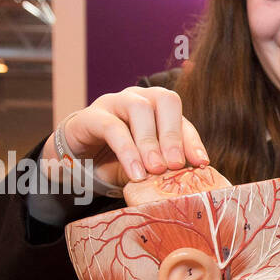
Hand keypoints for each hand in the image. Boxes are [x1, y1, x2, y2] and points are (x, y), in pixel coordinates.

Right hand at [40, 86, 209, 187]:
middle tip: (176, 165)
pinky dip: (127, 151)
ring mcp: (114, 102)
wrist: (78, 164)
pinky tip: (135, 173)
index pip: (181, 116)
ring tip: (155, 170)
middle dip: (173, 135)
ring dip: (150, 142)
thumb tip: (196, 180)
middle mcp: (139, 98)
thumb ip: (167, 168)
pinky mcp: (91, 115)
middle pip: (164, 100)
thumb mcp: (148, 167)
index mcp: (158, 108)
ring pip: (139, 109)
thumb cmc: (119, 163)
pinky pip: (111, 127)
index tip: (201, 164)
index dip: (192, 140)